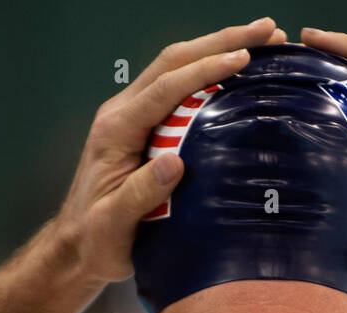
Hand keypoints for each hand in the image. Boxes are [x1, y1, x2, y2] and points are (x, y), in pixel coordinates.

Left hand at [56, 18, 287, 284]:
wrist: (77, 248)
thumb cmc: (96, 239)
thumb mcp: (115, 223)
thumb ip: (141, 192)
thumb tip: (175, 162)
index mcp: (116, 129)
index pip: (165, 87)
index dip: (205, 69)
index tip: (244, 58)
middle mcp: (123, 112)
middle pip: (174, 62)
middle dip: (221, 41)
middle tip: (268, 31)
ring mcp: (133, 117)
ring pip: (177, 69)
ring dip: (218, 49)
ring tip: (261, 42)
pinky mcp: (145, 128)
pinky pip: (179, 90)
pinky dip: (210, 74)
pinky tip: (237, 74)